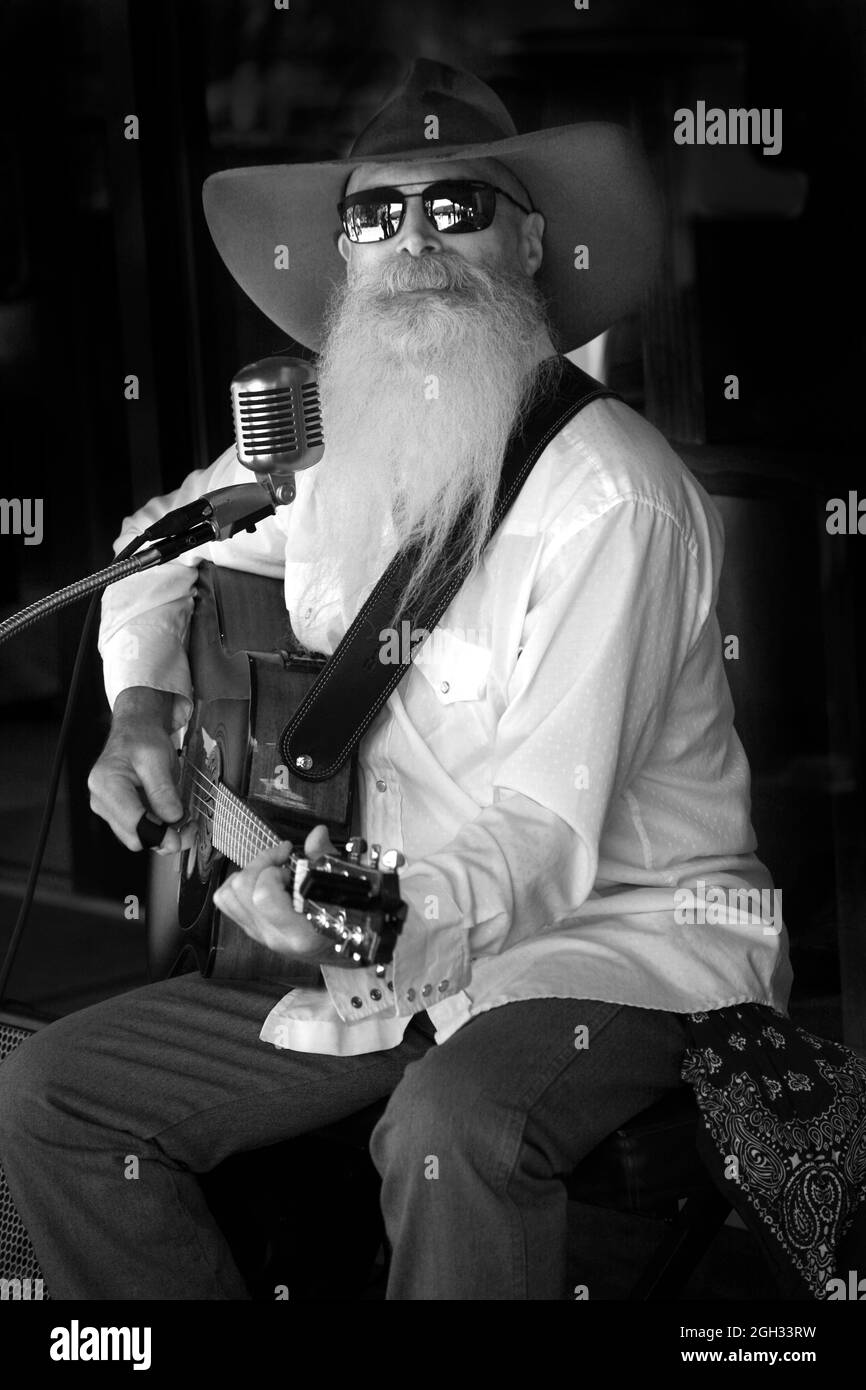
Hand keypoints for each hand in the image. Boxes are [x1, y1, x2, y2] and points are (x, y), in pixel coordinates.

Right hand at [88, 703, 195, 854]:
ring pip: (138, 838)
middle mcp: (101, 800)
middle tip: (189, 825)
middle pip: (134, 838)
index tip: (181, 834)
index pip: (133, 823)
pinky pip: (140, 830)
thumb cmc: (142, 737)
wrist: (135, 729)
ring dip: (162, 834)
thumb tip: (172, 818)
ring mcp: (108, 808)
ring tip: (183, 818)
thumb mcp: (158, 757)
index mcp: (107, 784)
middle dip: (164, 836)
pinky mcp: (119, 812)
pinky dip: (158, 828)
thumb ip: (163, 790)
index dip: (160, 834)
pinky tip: (171, 816)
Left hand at [212, 825, 355, 963]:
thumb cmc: (341, 921)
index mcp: (299, 932)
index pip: (264, 896)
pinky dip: (236, 884)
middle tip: (281, 863)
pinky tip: (257, 881)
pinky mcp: (249, 928)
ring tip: (270, 872)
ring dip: (247, 873)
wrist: (334, 951)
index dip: (272, 869)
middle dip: (260, 864)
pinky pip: (225, 901)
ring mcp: (258, 933)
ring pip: (228, 894)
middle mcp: (274, 935)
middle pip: (241, 889)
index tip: (289, 858)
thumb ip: (325, 859)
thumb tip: (316, 834)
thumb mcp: (340, 890)